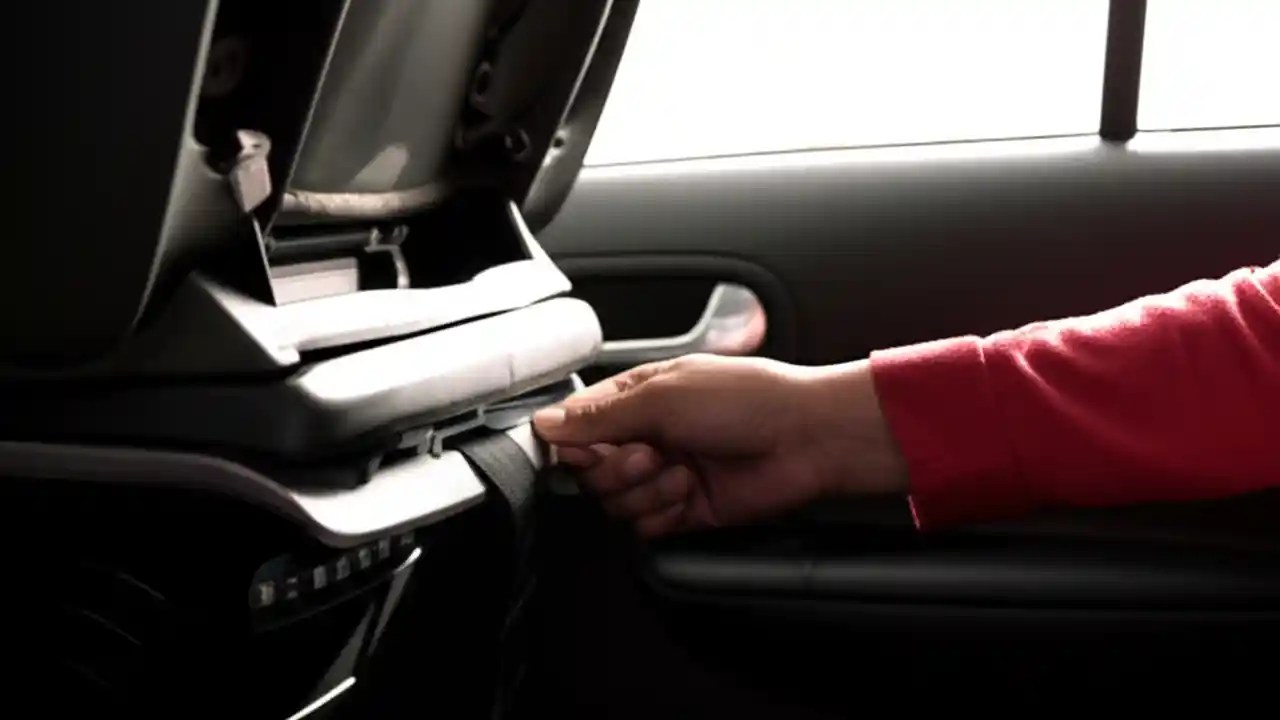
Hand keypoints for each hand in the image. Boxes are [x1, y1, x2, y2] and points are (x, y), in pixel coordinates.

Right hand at [533, 354, 907, 537]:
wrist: (807, 438)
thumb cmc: (747, 400)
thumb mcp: (664, 397)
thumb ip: (599, 416)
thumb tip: (545, 423)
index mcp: (637, 398)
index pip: (576, 428)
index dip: (575, 445)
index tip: (590, 447)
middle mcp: (647, 435)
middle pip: (590, 472)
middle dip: (615, 469)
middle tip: (649, 454)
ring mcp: (664, 473)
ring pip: (615, 502)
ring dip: (644, 492)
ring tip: (680, 471)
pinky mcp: (684, 508)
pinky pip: (645, 526)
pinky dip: (662, 513)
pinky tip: (690, 493)